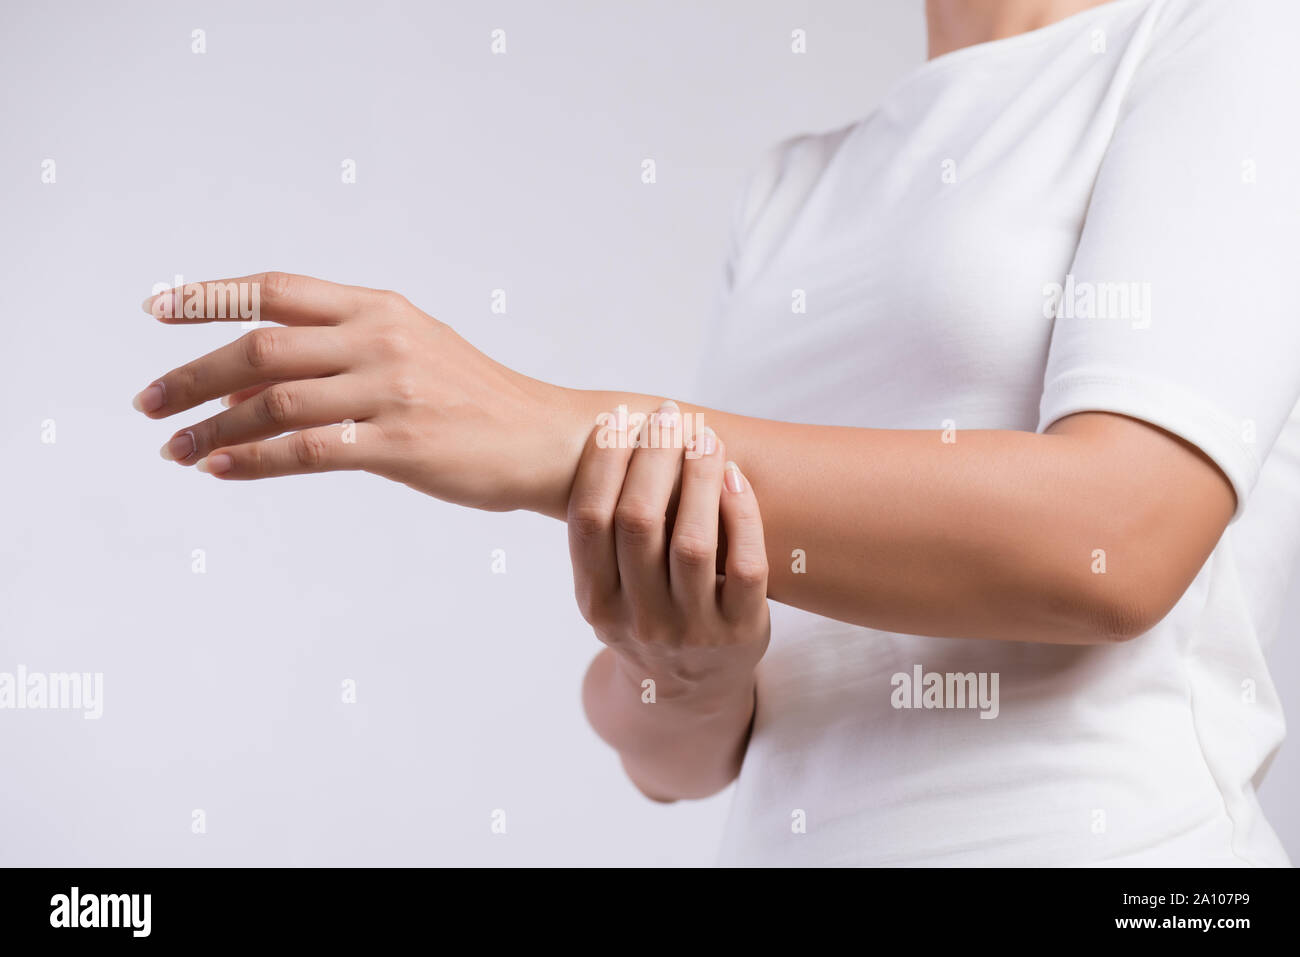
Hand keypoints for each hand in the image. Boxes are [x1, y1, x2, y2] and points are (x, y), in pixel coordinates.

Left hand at [133, 272, 583, 513]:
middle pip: (261, 348)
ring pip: (274, 403)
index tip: (157, 309)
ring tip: (174, 449)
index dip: (210, 295)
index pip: (276, 290)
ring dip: (211, 428)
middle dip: (191, 375)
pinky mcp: (401, 443)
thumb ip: (335, 360)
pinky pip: (307, 449)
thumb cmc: (476, 401)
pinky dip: (253, 460)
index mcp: (380, 309)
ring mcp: (392, 390)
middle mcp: (381, 340)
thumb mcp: (411, 355)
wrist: (548, 440)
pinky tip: (221, 469)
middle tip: (147, 403)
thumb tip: (241, 391)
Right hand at [569, 402, 770, 698]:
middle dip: (653, 457)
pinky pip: (746, 564)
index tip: (618, 419)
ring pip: (693, 541)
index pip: (589, 519)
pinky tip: (736, 477)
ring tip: (704, 438)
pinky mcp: (742, 631)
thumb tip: (609, 435)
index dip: (602, 462)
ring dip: (699, 476)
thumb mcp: (609, 591)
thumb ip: (605, 536)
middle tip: (668, 417)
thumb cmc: (646, 617)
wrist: (689, 694)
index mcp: (597, 602)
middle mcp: (639, 619)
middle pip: (639, 521)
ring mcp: (692, 630)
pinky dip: (742, 513)